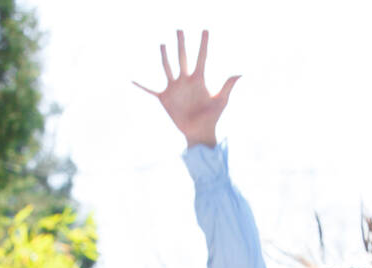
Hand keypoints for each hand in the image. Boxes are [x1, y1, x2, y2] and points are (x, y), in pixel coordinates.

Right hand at [133, 29, 238, 148]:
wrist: (199, 133)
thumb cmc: (212, 118)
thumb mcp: (221, 101)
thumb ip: (228, 86)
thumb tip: (240, 73)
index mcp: (199, 79)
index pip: (201, 57)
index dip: (204, 44)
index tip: (205, 30)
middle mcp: (185, 80)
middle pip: (182, 57)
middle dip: (181, 43)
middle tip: (179, 29)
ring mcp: (174, 88)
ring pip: (167, 67)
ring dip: (165, 56)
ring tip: (162, 43)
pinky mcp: (165, 98)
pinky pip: (150, 90)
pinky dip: (141, 85)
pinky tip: (132, 80)